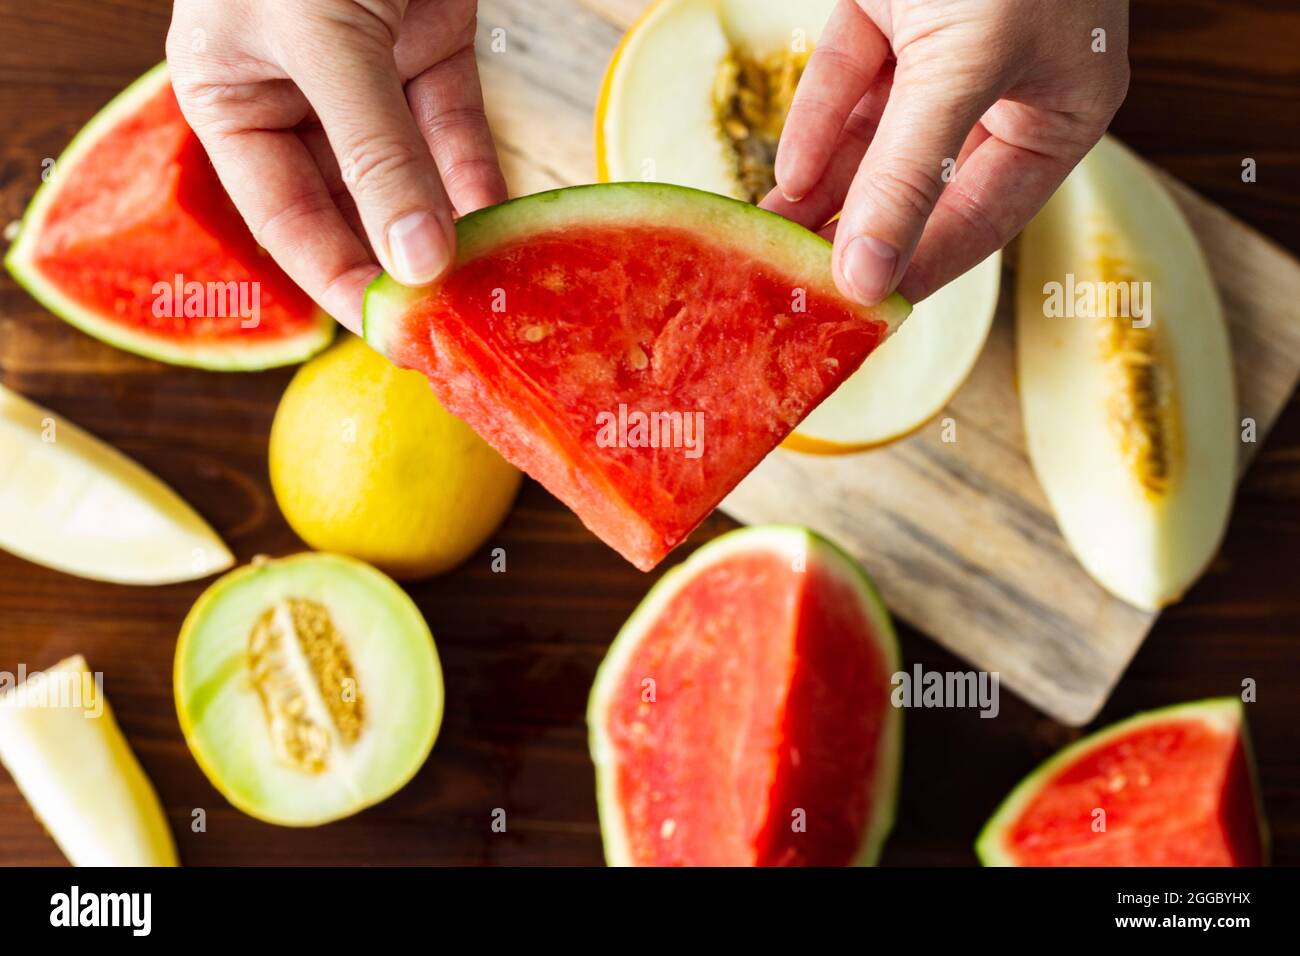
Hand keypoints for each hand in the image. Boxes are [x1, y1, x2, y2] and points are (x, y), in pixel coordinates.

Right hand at [167, 0, 505, 332]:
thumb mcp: (324, 38)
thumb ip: (372, 149)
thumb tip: (416, 263)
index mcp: (230, 96)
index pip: (285, 217)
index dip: (337, 279)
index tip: (390, 334)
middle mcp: (294, 93)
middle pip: (352, 207)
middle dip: (400, 265)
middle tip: (446, 326)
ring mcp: (368, 72)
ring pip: (413, 174)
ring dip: (451, 231)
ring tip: (484, 291)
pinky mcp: (431, 43)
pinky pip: (457, 128)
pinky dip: (482, 178)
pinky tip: (508, 232)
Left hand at [762, 0, 1129, 304]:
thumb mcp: (958, 66)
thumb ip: (908, 174)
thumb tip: (867, 278)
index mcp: (1061, 110)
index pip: (983, 218)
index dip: (920, 269)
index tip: (862, 314)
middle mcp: (1005, 86)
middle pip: (922, 185)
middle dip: (859, 233)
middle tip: (804, 289)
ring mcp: (945, 46)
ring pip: (878, 140)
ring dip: (824, 193)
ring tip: (776, 249)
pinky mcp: (892, 7)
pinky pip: (849, 81)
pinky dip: (815, 125)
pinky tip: (783, 181)